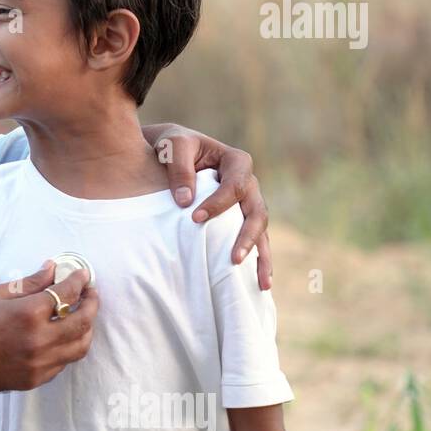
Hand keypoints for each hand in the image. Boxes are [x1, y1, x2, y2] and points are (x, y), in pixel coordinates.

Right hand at [0, 261, 97, 400]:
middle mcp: (39, 341)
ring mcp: (38, 364)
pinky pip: (63, 363)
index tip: (82, 274)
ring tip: (81, 316)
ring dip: (86, 329)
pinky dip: (68, 347)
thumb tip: (52, 269)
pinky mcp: (34, 380)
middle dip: (92, 304)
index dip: (78, 281)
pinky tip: (61, 336)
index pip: (66, 294)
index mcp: (27, 314)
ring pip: (79, 347)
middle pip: (82, 322)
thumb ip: (28, 284)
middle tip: (90, 293)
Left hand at [143, 123, 272, 289]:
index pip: (235, 186)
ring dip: (261, 257)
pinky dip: (256, 260)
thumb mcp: (173, 147)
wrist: (169, 151)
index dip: (218, 203)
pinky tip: (257, 283)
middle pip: (256, 212)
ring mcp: (245, 203)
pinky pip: (251, 240)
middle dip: (248, 237)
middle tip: (234, 259)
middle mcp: (247, 183)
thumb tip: (185, 202)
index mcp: (236, 162)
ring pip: (260, 231)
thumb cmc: (172, 146)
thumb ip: (179, 169)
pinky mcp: (237, 219)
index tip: (195, 218)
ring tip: (261, 283)